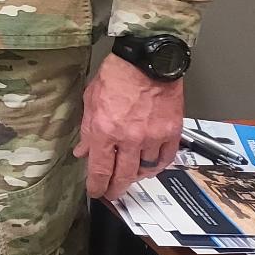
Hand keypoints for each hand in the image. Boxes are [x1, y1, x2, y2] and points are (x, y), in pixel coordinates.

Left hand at [75, 52, 184, 201]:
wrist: (147, 61)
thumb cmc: (116, 76)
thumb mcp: (91, 101)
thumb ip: (87, 129)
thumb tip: (83, 151)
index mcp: (106, 130)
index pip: (100, 169)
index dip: (97, 186)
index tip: (95, 192)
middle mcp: (130, 138)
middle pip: (124, 176)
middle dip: (116, 188)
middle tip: (112, 193)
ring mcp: (153, 136)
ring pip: (146, 170)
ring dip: (137, 177)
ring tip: (130, 178)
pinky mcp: (172, 132)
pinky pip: (166, 158)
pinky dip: (158, 166)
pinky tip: (151, 166)